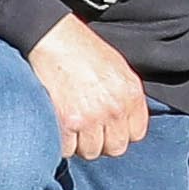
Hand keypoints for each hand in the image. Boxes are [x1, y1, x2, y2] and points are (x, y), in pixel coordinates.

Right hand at [22, 15, 150, 160]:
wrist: (52, 38)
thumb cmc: (82, 50)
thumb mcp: (117, 68)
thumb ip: (124, 97)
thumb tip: (123, 123)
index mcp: (131, 94)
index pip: (136, 135)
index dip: (119, 133)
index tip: (107, 127)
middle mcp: (115, 108)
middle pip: (115, 148)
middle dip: (100, 142)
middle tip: (86, 129)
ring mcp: (92, 117)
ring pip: (90, 152)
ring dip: (79, 143)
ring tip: (70, 125)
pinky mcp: (67, 122)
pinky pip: (67, 149)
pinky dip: (60, 142)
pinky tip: (57, 125)